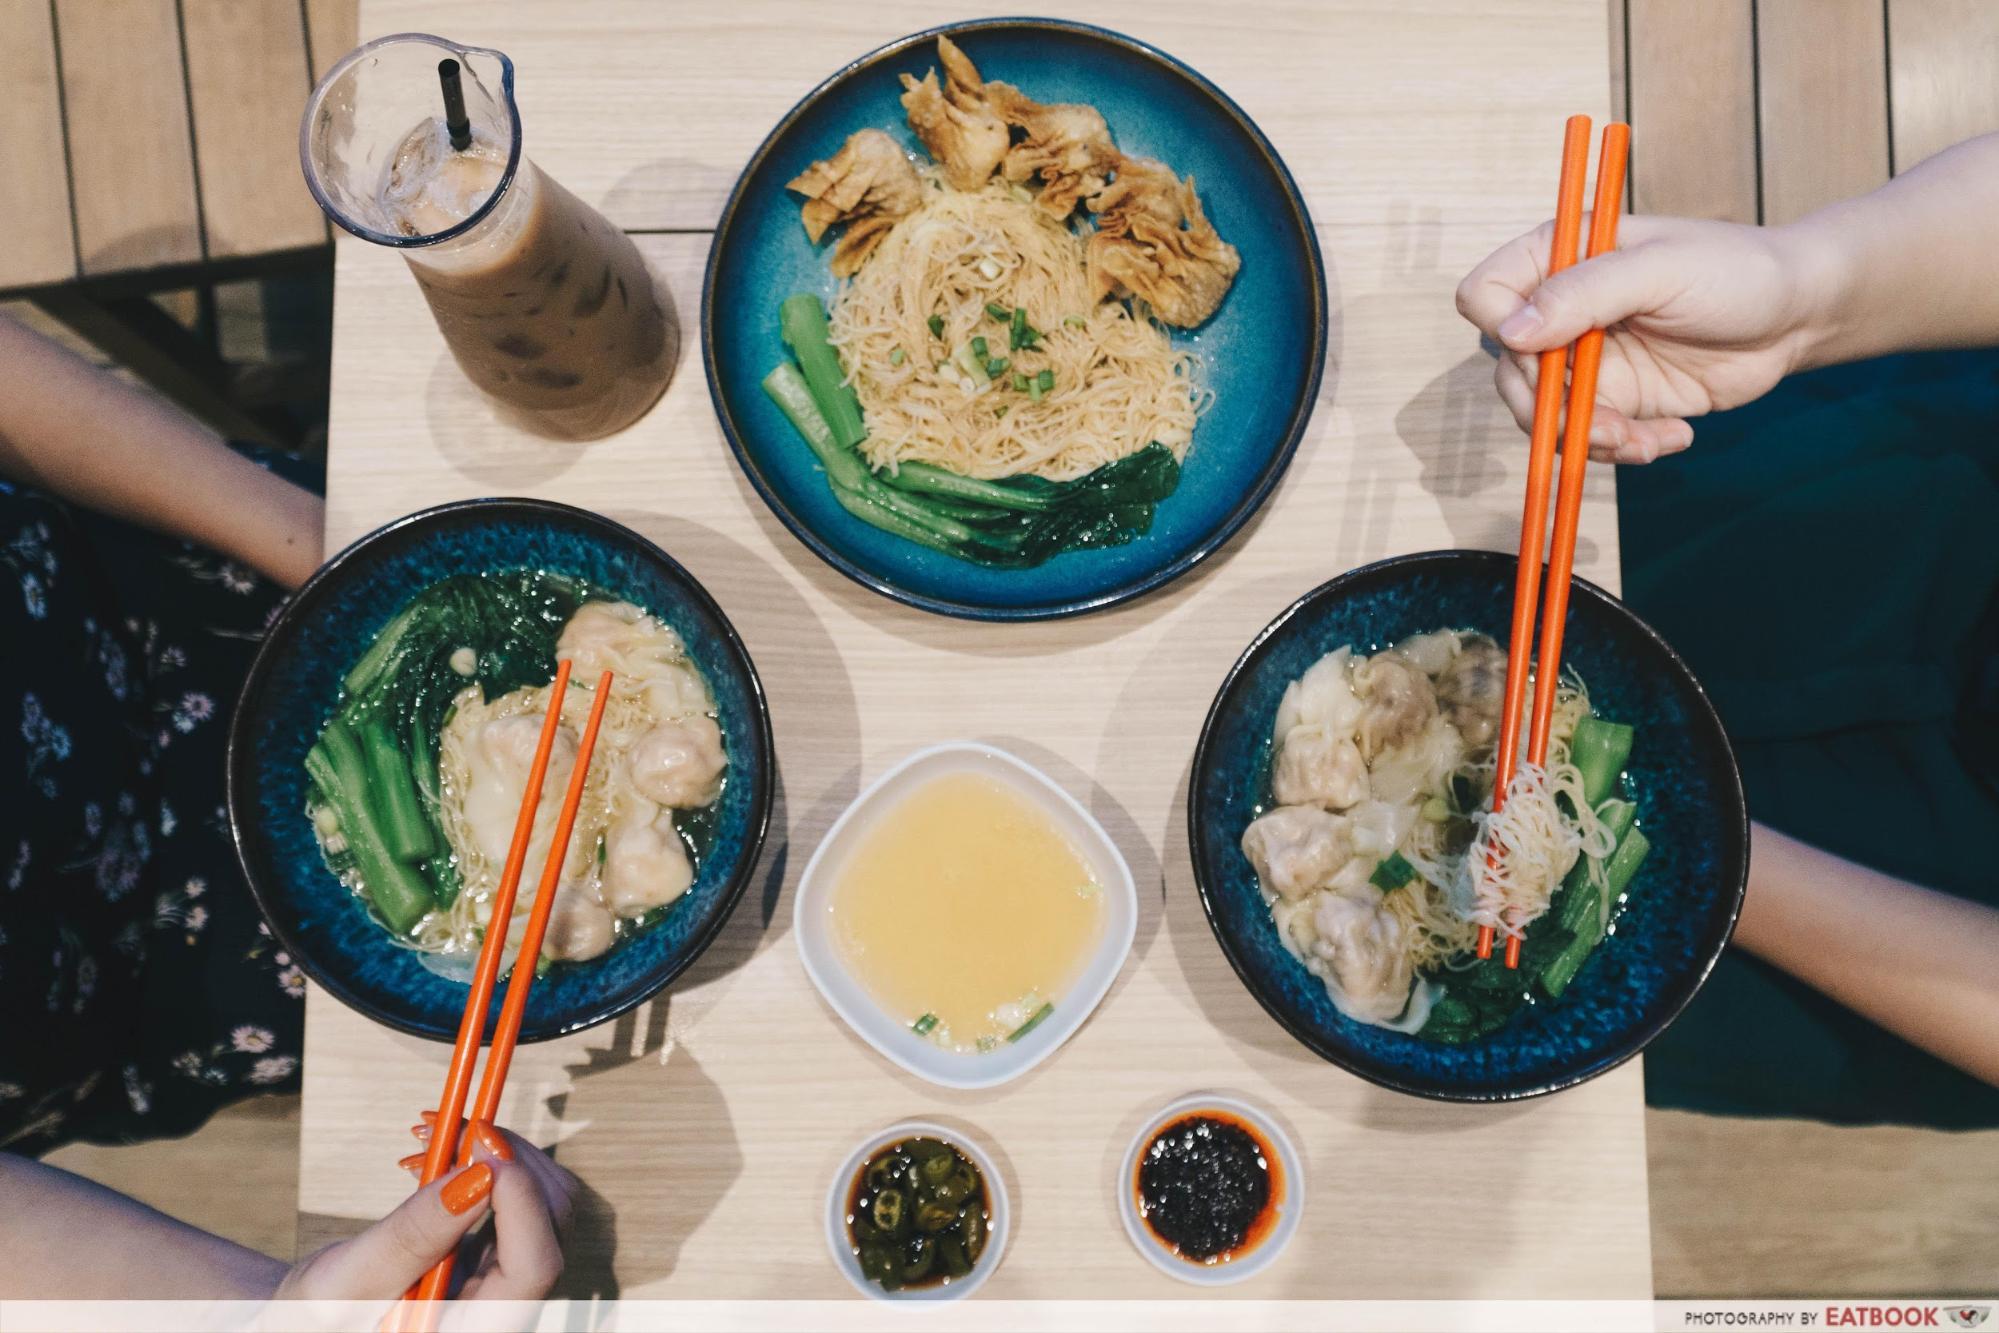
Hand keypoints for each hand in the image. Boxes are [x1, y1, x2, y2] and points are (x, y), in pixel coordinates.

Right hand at [275, 1123, 576, 1302]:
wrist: (314, 1319)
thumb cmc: (317, 1317)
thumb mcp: (345, 1283)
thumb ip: (411, 1238)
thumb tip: (479, 1176)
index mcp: (478, 1330)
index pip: (535, 1268)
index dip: (520, 1198)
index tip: (480, 1143)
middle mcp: (506, 1311)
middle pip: (551, 1226)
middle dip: (506, 1161)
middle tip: (449, 1125)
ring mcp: (508, 1285)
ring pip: (544, 1202)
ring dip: (497, 1154)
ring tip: (432, 1134)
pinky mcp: (498, 1259)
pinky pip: (518, 1200)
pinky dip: (488, 1163)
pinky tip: (442, 1150)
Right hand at [1455, 214, 1829, 462]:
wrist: (1799, 315)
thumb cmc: (1736, 272)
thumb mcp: (1661, 271)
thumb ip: (1585, 294)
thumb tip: (1510, 331)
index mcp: (1561, 259)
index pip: (1486, 295)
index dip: (1503, 329)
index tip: (1550, 351)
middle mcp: (1561, 312)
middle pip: (1510, 372)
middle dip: (1554, 409)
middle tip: (1610, 424)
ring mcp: (1585, 360)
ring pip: (1544, 417)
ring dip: (1591, 439)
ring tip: (1645, 438)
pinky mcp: (1616, 399)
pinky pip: (1589, 440)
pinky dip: (1626, 450)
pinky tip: (1674, 435)